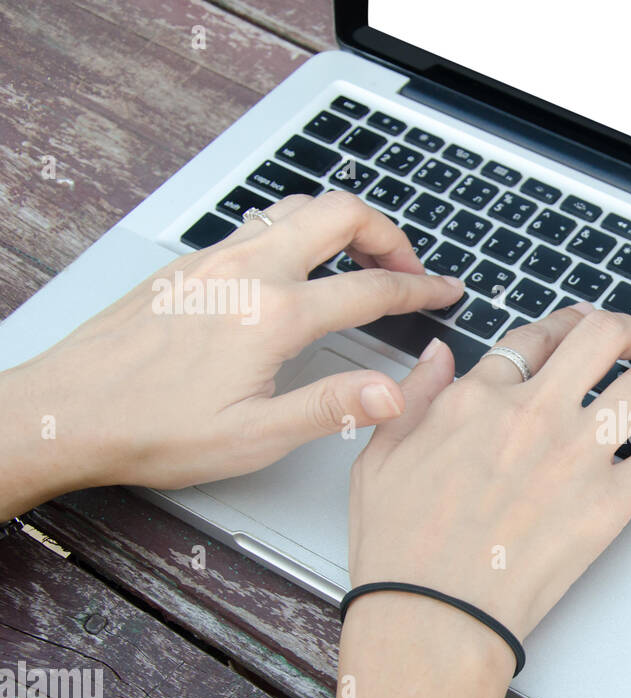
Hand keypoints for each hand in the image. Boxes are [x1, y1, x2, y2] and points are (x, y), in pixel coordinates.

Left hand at [1, 191, 462, 510]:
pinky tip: (299, 265)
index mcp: (273, 316)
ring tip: (362, 258)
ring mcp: (214, 260)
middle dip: (388, 233)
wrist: (67, 411)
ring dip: (342, 224)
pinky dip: (300, 230)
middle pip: (340, 214)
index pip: (370, 287)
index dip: (420, 289)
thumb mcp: (254, 437)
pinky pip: (260, 222)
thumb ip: (333, 406)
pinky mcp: (190, 264)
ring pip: (297, 208)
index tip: (445, 292)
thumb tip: (397, 390)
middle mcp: (247, 272)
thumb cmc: (152, 429)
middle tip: (408, 268)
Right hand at [348, 302, 630, 645]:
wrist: (432, 614)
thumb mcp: (380, 457)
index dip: (569, 324)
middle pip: (603, 340)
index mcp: (479, 398)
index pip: (537, 337)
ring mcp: (576, 456)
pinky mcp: (607, 504)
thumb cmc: (400, 549)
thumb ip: (413, 398)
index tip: (584, 327)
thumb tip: (440, 357)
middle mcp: (533, 414)